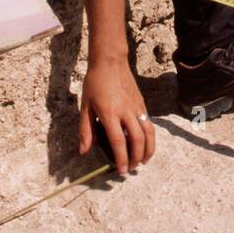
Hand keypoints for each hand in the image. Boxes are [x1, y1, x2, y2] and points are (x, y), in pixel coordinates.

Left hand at [79, 52, 154, 173]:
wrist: (110, 62)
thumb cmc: (94, 83)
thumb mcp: (85, 106)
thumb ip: (85, 130)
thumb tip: (84, 151)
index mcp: (109, 113)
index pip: (118, 141)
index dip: (121, 158)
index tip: (121, 171)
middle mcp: (126, 111)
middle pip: (137, 140)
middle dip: (135, 158)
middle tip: (130, 169)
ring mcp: (136, 107)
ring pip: (148, 133)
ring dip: (147, 150)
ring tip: (142, 161)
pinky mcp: (142, 104)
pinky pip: (149, 124)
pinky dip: (149, 138)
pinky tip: (144, 145)